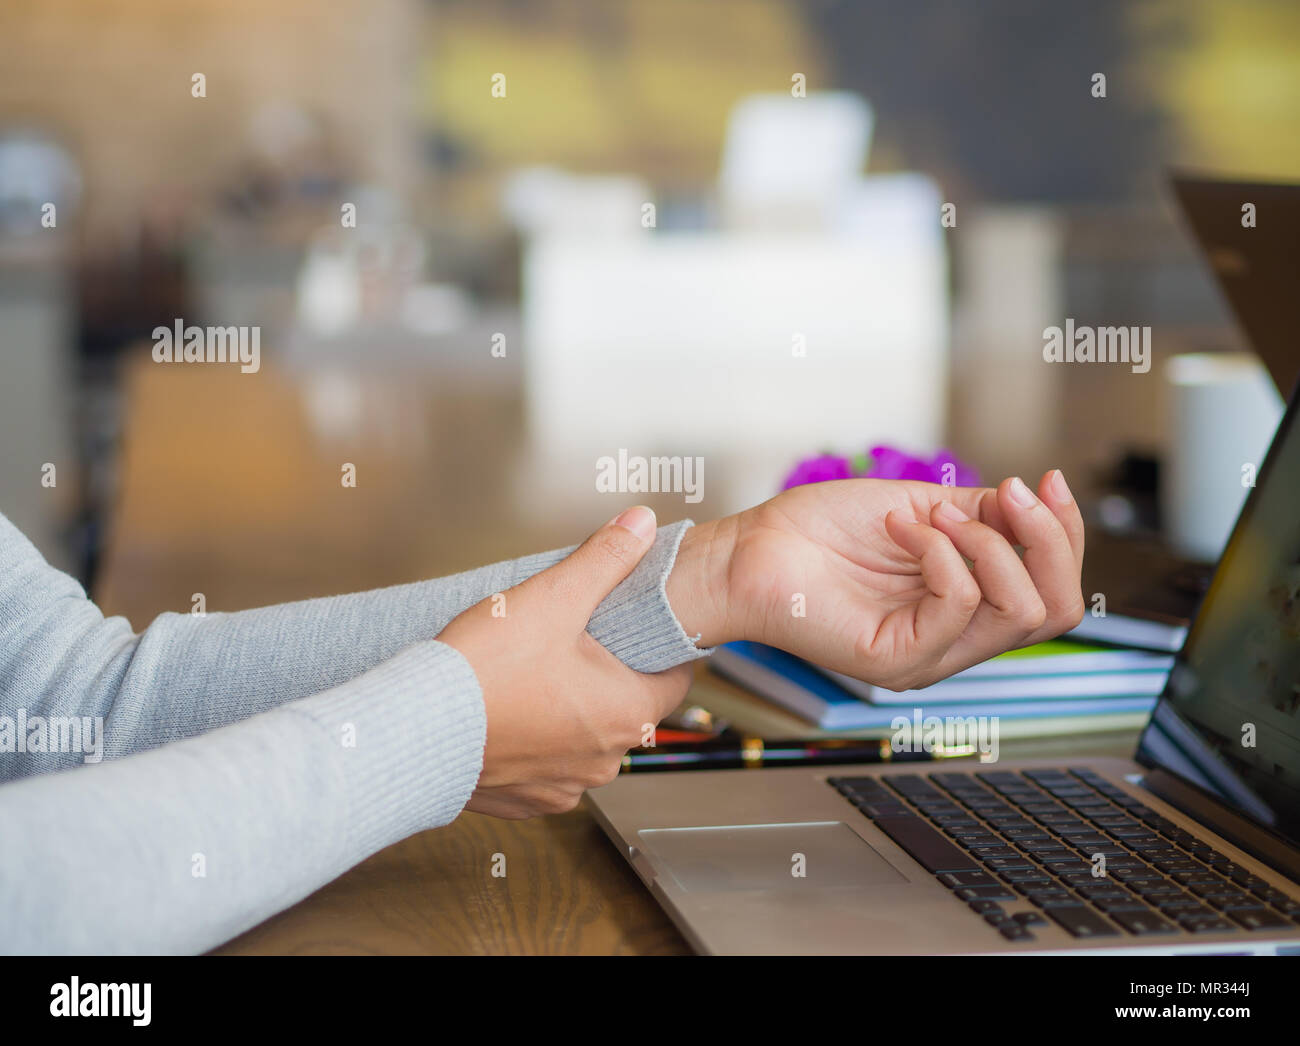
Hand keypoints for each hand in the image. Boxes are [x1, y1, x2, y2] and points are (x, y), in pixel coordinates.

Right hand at [440, 506, 691, 818]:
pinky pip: (545, 763)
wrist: (412, 729)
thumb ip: (605, 559)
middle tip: (576, 640)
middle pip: (628, 706)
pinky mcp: (524, 799)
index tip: (639, 628)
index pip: (676, 678)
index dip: (660, 647)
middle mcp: (605, 760)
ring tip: (535, 673)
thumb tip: (642, 525)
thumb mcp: (553, 599)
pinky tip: (509, 709)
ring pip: (586, 736)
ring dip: (570, 709)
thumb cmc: (484, 672)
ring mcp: (564, 785)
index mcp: (628, 714)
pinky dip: (534, 739)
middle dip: (607, 673)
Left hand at [668, 472, 1084, 690]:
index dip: (1066, 535)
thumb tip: (1036, 501)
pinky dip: (943, 552)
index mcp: (966, 610)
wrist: (750, 550)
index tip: (1049, 479)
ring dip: (989, 541)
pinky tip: (903, 530)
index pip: (1055, 593)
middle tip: (1010, 491)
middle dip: (1049, 538)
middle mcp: (956, 641)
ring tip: (933, 514)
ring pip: (1023, 611)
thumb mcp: (921, 510)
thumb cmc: (820, 531)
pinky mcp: (897, 661)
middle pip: (1058, 611)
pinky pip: (960, 603)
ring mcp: (929, 657)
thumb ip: (982, 516)